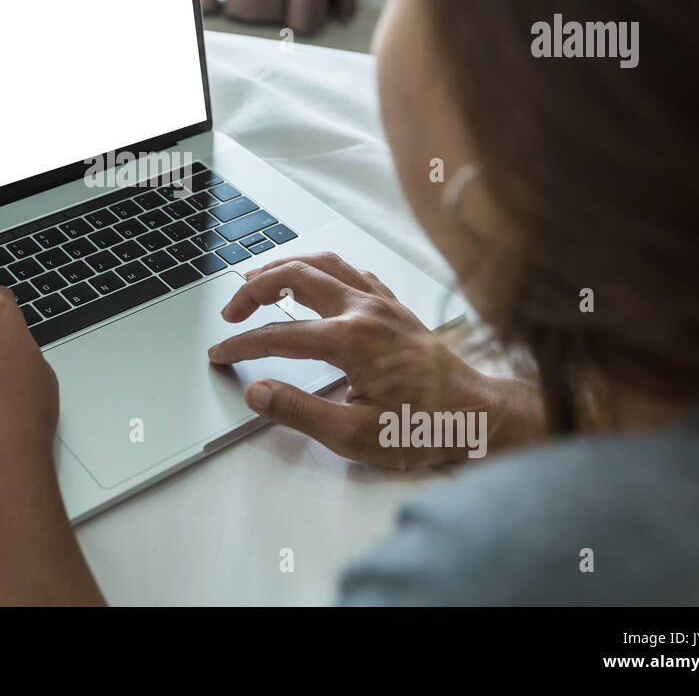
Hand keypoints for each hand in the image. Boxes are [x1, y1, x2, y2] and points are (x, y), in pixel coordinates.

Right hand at [208, 252, 543, 466]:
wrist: (479, 416)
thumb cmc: (425, 428)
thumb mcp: (354, 436)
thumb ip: (299, 411)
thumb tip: (257, 392)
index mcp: (350, 341)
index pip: (278, 335)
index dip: (241, 345)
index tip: (219, 354)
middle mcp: (364, 311)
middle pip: (294, 277)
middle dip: (254, 290)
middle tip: (231, 312)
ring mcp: (382, 303)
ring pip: (324, 263)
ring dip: (285, 267)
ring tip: (259, 283)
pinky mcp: (396, 307)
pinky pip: (354, 271)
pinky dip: (325, 271)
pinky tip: (316, 283)